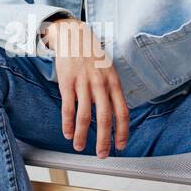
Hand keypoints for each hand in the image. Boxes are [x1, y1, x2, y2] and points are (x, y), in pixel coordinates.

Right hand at [45, 18, 129, 157]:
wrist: (74, 35)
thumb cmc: (93, 56)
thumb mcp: (108, 71)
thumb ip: (111, 92)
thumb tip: (113, 116)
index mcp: (114, 83)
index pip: (122, 112)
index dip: (122, 131)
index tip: (121, 145)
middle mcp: (100, 84)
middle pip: (104, 118)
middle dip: (103, 140)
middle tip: (101, 154)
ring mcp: (83, 83)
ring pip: (84, 116)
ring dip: (81, 136)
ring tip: (79, 147)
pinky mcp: (67, 82)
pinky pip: (68, 108)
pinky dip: (67, 124)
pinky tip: (67, 133)